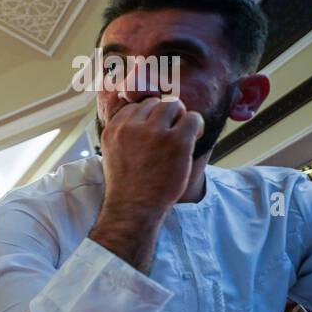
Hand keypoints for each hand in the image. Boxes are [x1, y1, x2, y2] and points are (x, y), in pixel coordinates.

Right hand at [93, 98, 202, 270]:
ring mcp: (154, 133)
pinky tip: (193, 140)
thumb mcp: (113, 153)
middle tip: (171, 133)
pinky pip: (194, 118)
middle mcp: (131, 127)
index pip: (135, 106)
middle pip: (155, 103)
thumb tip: (143, 116)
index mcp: (114, 129)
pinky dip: (197, 126)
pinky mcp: (176, 141)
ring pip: (174, 105)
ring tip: (182, 136)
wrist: (134, 208)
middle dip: (165, 115)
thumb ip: (124, 134)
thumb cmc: (127, 185)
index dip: (148, 117)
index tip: (154, 131)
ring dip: (181, 118)